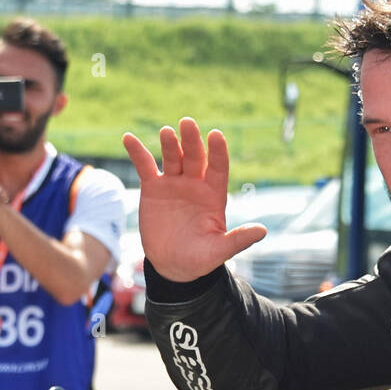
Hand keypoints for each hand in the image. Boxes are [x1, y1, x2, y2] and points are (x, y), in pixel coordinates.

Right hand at [121, 117, 266, 281]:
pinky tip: (128, 138)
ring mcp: (174, 183)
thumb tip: (262, 231)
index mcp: (214, 195)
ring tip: (167, 132)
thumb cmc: (200, 258)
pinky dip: (137, 152)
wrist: (172, 265)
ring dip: (169, 144)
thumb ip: (238, 240)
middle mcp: (195, 184)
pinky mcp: (153, 188)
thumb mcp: (219, 251)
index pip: (218, 168)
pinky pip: (145, 166)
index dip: (218, 152)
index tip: (216, 135)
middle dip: (192, 141)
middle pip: (194, 157)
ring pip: (172, 157)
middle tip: (188, 124)